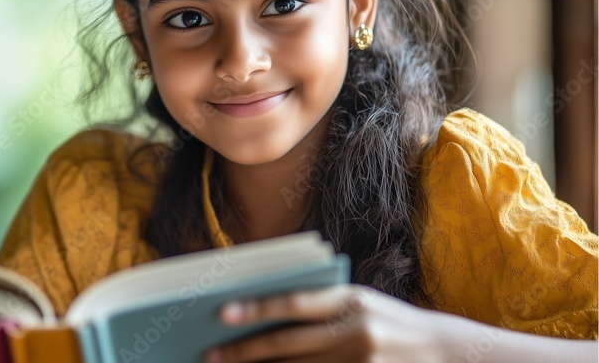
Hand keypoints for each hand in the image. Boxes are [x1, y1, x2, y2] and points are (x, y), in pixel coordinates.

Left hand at [203, 284, 444, 362]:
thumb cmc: (387, 319)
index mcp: (350, 300)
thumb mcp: (357, 301)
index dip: (255, 309)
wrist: (444, 352)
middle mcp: (355, 332)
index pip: (293, 303)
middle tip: (210, 356)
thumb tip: (259, 316)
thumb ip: (316, 305)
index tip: (221, 314)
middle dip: (244, 352)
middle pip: (287, 345)